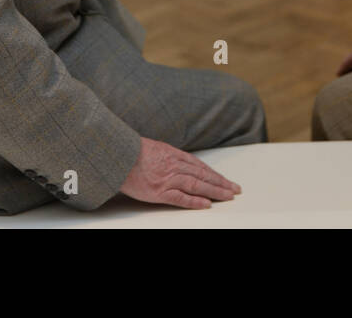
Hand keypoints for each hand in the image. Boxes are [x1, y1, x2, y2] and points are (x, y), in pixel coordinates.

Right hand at [118, 137, 241, 209]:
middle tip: (235, 189)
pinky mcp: (159, 192)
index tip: (225, 180)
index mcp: (173, 154)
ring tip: (228, 196)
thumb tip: (179, 162)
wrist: (116, 156)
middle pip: (203, 175)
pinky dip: (195, 201)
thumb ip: (168, 156)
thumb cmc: (131, 152)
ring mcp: (167, 179)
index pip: (200, 166)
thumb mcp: (154, 148)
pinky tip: (207, 204)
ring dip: (215, 191)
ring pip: (197, 185)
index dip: (214, 174)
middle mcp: (173, 166)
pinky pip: (181, 198)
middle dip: (221, 183)